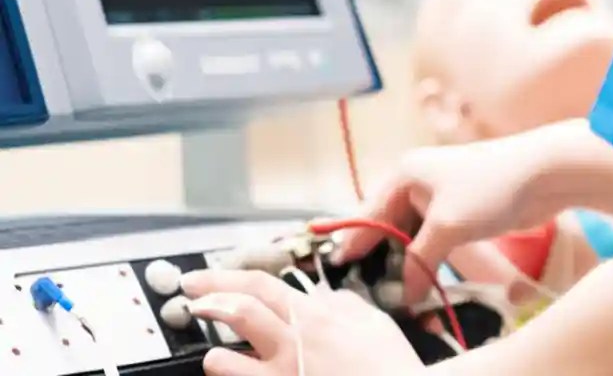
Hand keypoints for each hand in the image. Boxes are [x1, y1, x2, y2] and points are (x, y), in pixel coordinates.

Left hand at [182, 269, 424, 375]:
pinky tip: (229, 373)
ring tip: (212, 352)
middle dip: (207, 300)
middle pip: (239, 311)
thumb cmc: (392, 367)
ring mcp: (285, 375)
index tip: (201, 279)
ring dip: (214, 353)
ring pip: (227, 359)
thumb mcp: (374, 324)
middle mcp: (295, 342)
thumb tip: (323, 296)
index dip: (224, 278)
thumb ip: (345, 305)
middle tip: (189, 298)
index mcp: (317, 316)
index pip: (262, 286)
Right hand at [335, 131, 562, 302]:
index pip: (369, 213)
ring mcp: (441, 195)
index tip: (339, 268)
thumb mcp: (447, 226)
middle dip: (382, 254)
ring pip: (413, 232)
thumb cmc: (490, 188)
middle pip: (389, 223)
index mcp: (405, 174)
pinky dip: (427, 255)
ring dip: (407, 258)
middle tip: (370, 287)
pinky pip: (434, 236)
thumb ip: (420, 260)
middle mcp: (418, 181)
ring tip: (396, 289)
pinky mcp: (462, 209)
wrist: (544, 172)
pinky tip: (423, 277)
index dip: (355, 242)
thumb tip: (404, 294)